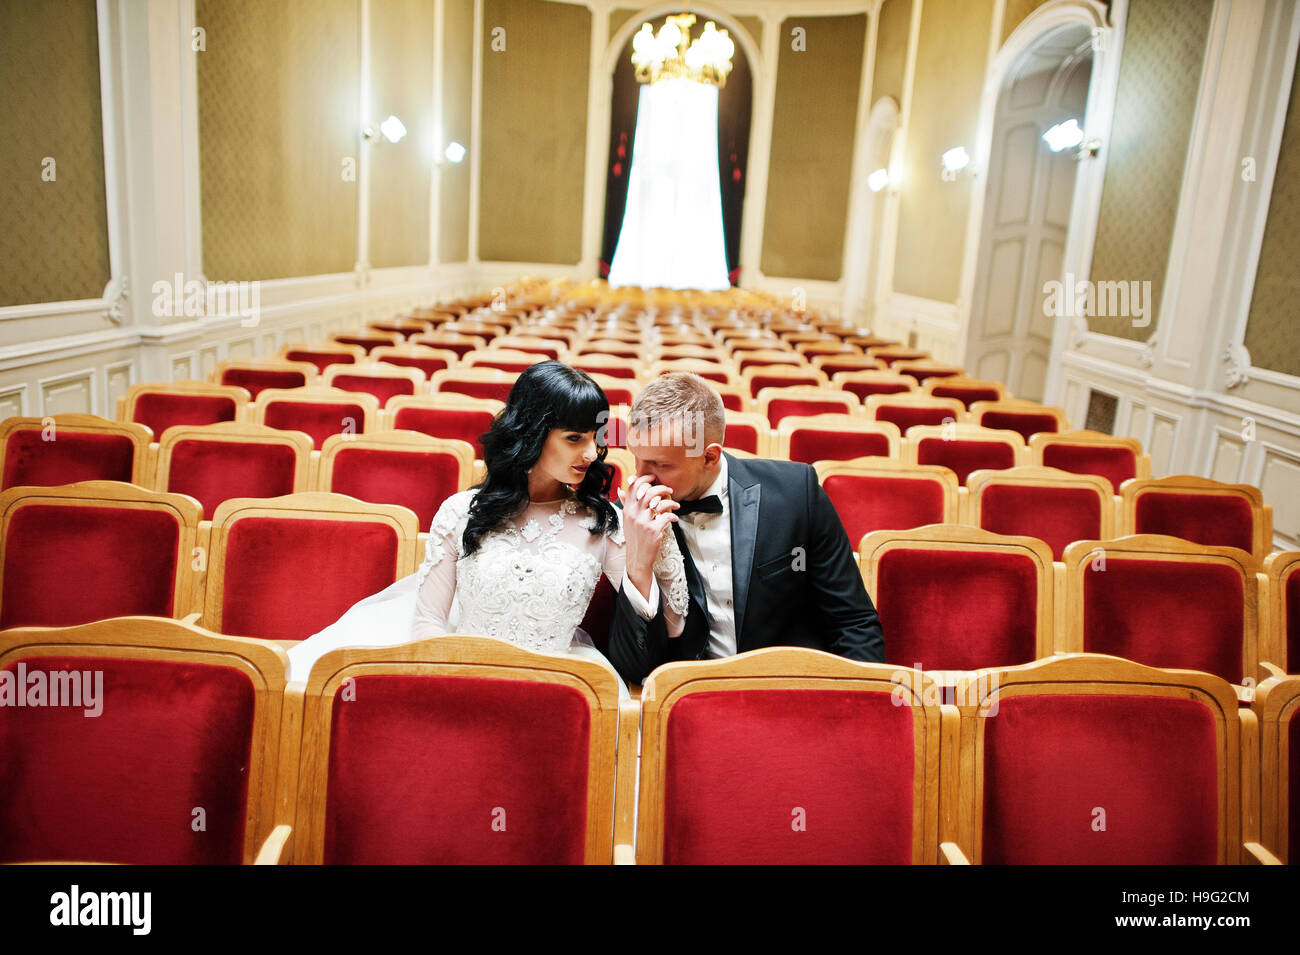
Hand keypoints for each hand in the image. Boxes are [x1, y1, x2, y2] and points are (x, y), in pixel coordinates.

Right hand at [619, 474, 678, 595]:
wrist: (637, 557)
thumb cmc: (635, 538)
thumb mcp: (627, 520)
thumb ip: (625, 504)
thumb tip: (621, 490)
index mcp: (627, 510)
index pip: (633, 487)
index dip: (643, 479)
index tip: (653, 477)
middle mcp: (633, 514)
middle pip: (647, 491)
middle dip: (661, 488)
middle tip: (669, 490)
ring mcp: (643, 522)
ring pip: (658, 502)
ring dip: (670, 501)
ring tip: (675, 504)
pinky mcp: (653, 530)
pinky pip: (666, 516)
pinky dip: (673, 515)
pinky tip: (675, 517)